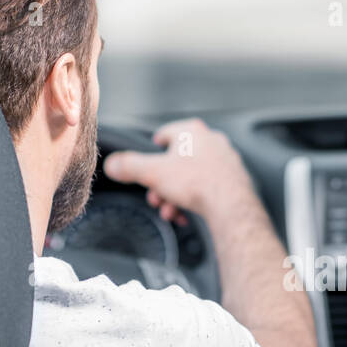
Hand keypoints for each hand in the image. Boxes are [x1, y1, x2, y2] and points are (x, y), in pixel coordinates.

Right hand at [102, 118, 254, 222]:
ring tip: (171, 211)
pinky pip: (206, 188)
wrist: (231, 205)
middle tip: (156, 198)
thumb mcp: (152, 173)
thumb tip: (112, 164)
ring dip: (175, 196)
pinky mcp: (234, 178)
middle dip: (162, 184)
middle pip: (176, 162)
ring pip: (191, 178)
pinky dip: (193, 201)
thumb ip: (129, 166)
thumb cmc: (196, 183)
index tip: (146, 168)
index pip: (163, 134)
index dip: (150, 153)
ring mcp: (224, 159)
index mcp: (191, 131)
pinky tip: (186, 215)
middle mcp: (210, 140)